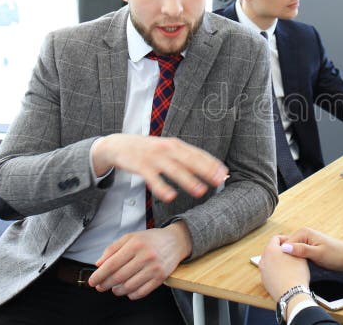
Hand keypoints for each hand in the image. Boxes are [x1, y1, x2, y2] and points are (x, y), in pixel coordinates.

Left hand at [88, 221, 191, 298]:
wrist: (176, 241)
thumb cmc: (151, 239)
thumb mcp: (130, 237)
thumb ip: (112, 248)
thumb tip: (99, 264)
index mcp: (136, 244)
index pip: (112, 264)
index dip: (99, 275)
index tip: (92, 281)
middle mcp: (146, 256)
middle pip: (118, 277)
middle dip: (105, 284)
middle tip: (100, 286)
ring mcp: (154, 268)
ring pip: (129, 287)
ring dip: (117, 290)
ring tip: (114, 288)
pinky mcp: (161, 278)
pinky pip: (141, 292)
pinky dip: (131, 294)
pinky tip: (128, 290)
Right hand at [91, 134, 227, 201]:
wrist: (118, 145)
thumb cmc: (148, 149)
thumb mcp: (167, 148)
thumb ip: (184, 157)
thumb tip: (206, 168)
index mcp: (176, 145)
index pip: (198, 154)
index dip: (212, 164)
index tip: (225, 173)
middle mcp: (167, 149)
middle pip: (190, 160)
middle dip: (206, 171)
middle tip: (219, 181)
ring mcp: (154, 157)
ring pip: (174, 170)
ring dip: (188, 180)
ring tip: (201, 191)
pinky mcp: (141, 166)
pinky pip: (153, 179)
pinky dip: (162, 188)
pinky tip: (170, 197)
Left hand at [259, 235, 309, 301]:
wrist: (292, 293)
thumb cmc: (297, 274)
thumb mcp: (300, 256)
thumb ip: (294, 247)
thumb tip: (293, 245)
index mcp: (271, 250)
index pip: (276, 238)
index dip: (285, 239)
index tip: (292, 243)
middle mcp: (264, 259)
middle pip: (271, 250)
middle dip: (281, 250)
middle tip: (291, 253)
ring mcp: (263, 271)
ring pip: (270, 261)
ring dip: (277, 260)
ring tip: (288, 264)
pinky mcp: (264, 281)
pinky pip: (270, 272)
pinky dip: (276, 271)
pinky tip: (285, 274)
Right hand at [281, 227, 342, 274]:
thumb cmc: (335, 255)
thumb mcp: (317, 254)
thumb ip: (301, 250)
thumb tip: (285, 248)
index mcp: (303, 232)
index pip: (284, 244)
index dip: (283, 256)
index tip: (283, 268)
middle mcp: (303, 233)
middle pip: (286, 247)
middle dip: (286, 257)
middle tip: (286, 270)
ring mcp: (305, 240)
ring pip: (291, 251)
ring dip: (291, 259)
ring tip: (290, 270)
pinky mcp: (308, 247)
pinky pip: (297, 253)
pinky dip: (296, 259)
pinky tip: (297, 268)